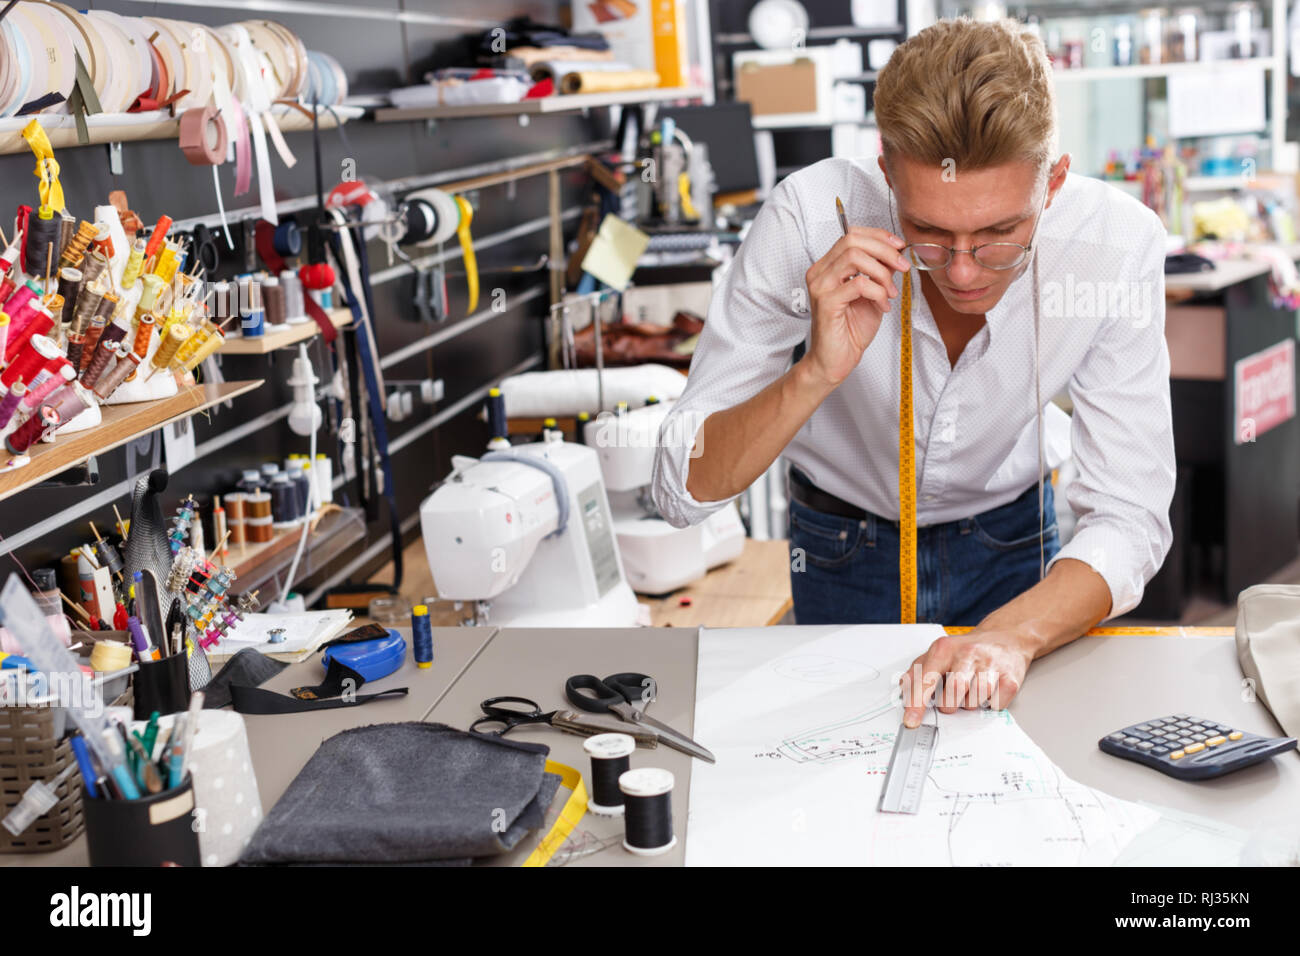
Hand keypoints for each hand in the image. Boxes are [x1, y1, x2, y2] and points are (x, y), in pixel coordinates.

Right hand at [801, 226, 908, 387]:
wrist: (835, 360)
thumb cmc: (849, 330)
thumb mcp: (872, 294)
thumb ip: (880, 272)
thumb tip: (895, 253)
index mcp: (828, 267)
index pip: (851, 235)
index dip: (879, 236)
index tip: (899, 247)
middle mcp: (820, 273)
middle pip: (852, 241)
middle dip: (884, 251)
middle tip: (902, 267)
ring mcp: (820, 286)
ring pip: (855, 258)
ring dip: (882, 272)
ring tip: (890, 291)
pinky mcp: (826, 302)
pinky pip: (858, 284)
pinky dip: (878, 292)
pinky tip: (882, 305)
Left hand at [899, 630, 1033, 727]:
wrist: (1005, 638)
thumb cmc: (967, 650)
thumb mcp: (938, 653)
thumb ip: (918, 671)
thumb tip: (904, 689)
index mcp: (944, 649)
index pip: (926, 679)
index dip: (916, 703)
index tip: (911, 721)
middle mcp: (968, 654)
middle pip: (953, 692)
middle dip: (949, 704)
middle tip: (952, 698)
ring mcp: (991, 665)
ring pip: (975, 700)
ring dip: (969, 704)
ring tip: (971, 691)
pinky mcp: (1010, 678)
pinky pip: (995, 704)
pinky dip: (989, 704)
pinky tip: (988, 692)